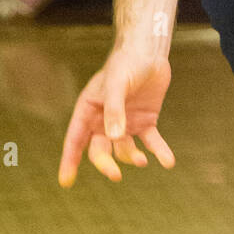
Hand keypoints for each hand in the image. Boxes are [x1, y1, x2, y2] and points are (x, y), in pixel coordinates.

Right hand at [58, 48, 174, 186]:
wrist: (150, 52)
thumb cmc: (127, 63)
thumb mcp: (117, 84)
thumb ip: (114, 109)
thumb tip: (113, 137)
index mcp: (89, 110)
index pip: (75, 139)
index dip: (69, 160)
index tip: (66, 181)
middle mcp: (104, 120)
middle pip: (100, 150)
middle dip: (106, 164)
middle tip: (116, 175)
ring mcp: (125, 123)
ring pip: (124, 150)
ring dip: (132, 158)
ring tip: (142, 160)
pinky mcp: (145, 122)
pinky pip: (150, 142)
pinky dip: (159, 152)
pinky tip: (168, 162)